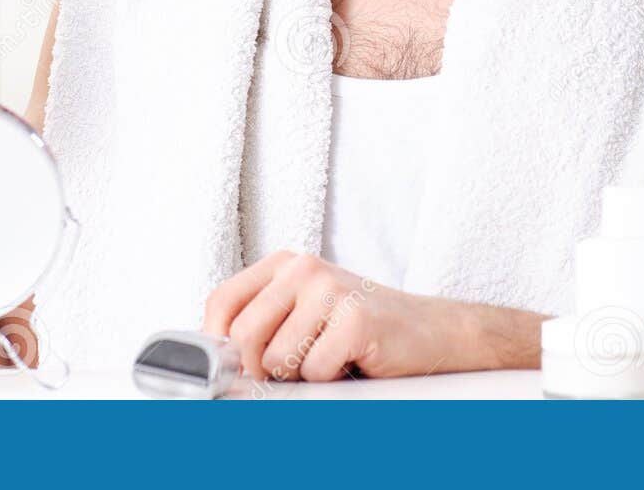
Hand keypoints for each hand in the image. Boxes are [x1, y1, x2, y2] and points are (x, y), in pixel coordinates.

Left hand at [202, 250, 543, 381]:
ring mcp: (330, 289)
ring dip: (302, 375)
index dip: (220, 345)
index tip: (237, 367)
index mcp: (285, 264)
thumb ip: (259, 326)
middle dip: (262, 369)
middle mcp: (303, 267)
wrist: (432, 333)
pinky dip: (332, 380)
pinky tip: (353, 360)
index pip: (220, 303)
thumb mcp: (301, 317)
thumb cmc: (361, 330)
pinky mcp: (355, 318)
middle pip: (242, 336)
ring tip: (332, 358)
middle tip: (297, 369)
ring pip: (276, 360)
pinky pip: (314, 372)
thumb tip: (211, 362)